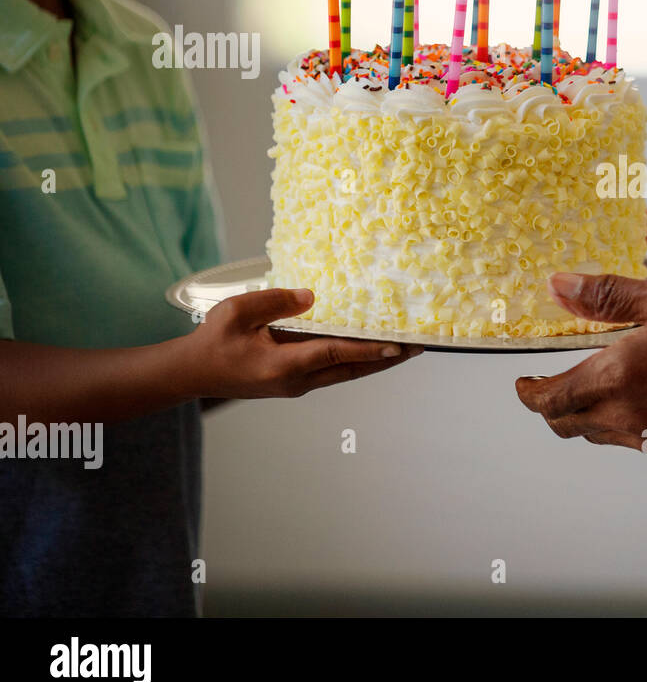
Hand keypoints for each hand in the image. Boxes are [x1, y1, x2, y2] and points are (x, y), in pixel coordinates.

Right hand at [185, 288, 421, 398]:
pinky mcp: (296, 383)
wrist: (193, 373)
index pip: (335, 354)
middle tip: (417, 347)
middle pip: (352, 369)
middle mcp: (297, 381)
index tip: (397, 346)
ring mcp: (298, 385)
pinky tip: (371, 349)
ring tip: (404, 349)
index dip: (368, 349)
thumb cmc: (212, 341)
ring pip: (346, 373)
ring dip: (375, 362)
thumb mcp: (237, 312)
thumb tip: (311, 296)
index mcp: (283, 366)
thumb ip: (275, 301)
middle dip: (386, 359)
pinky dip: (356, 360)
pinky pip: (335, 371)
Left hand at [515, 270, 646, 458]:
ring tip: (597, 382)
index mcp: (616, 378)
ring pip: (597, 434)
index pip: (549, 399)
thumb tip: (559, 286)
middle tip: (551, 382)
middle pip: (566, 424)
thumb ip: (608, 294)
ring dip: (585, 413)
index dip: (528, 392)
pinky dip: (620, 420)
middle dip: (551, 405)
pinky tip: (641, 393)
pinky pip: (630, 438)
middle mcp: (626, 416)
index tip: (523, 380)